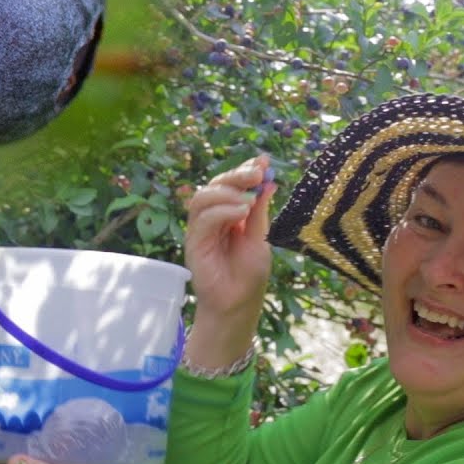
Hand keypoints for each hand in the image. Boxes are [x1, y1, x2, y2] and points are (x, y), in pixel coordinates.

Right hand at [182, 155, 274, 363]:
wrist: (238, 303)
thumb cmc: (249, 273)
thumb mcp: (259, 237)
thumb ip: (259, 212)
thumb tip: (269, 182)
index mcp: (230, 212)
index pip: (233, 183)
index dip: (246, 168)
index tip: (263, 160)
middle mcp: (212, 216)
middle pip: (216, 184)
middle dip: (237, 175)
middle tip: (257, 173)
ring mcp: (201, 228)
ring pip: (203, 196)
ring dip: (227, 192)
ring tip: (249, 200)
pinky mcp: (194, 242)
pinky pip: (203, 218)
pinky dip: (222, 210)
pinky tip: (241, 212)